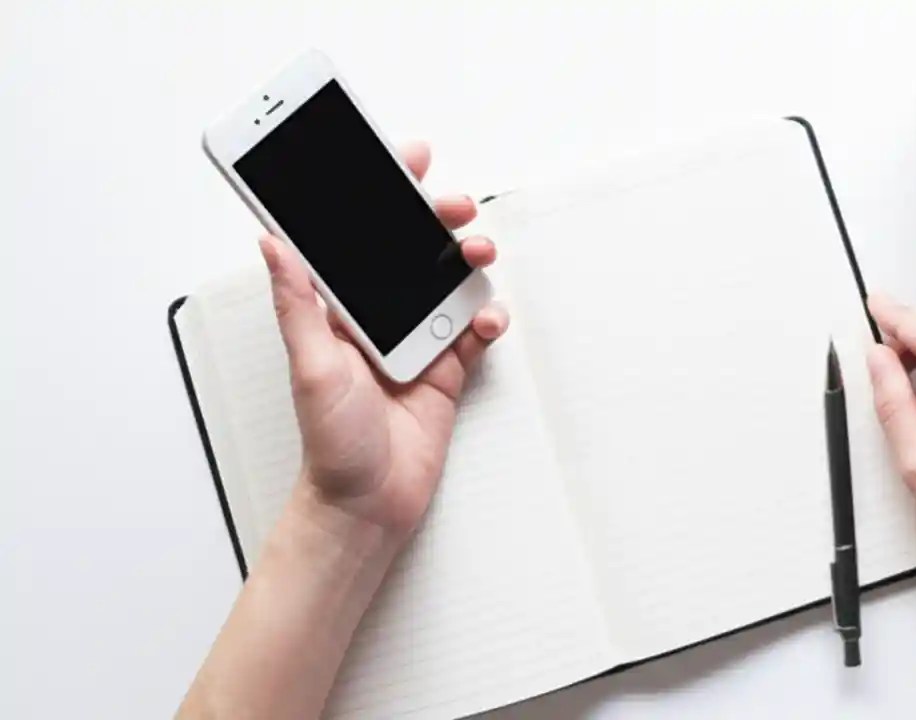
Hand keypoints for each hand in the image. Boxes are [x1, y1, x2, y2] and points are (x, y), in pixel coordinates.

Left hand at [261, 141, 507, 543]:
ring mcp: (414, 341)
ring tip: (478, 254)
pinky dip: (486, 318)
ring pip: (448, 283)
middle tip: (454, 207)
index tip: (404, 160)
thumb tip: (272, 242)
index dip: (381, 195)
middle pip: (411, 252)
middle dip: (435, 221)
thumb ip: (297, 303)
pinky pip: (473, 330)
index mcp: (339, 310)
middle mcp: (376, 319)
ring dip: (466, 261)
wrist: (368, 505)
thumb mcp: (310, 367)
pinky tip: (487, 318)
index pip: (357, 238)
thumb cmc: (331, 445)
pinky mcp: (446, 369)